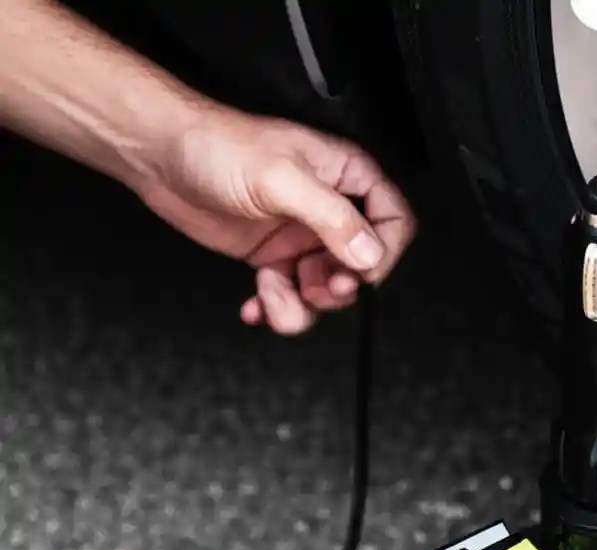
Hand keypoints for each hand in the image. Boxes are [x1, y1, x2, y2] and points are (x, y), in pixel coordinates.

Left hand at [135, 108, 416, 334]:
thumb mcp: (282, 179)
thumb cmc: (217, 147)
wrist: (157, 155)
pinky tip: (254, 306)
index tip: (360, 272)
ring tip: (271, 291)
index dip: (384, 252)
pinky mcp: (271, 256)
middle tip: (314, 287)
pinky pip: (290, 295)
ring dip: (302, 304)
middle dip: (337, 286)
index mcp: (346, 177)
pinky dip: (275, 308)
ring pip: (325, 288)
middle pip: (362, 265)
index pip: (393, 221)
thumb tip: (370, 255)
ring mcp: (300, 236)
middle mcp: (329, 209)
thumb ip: (333, 218)